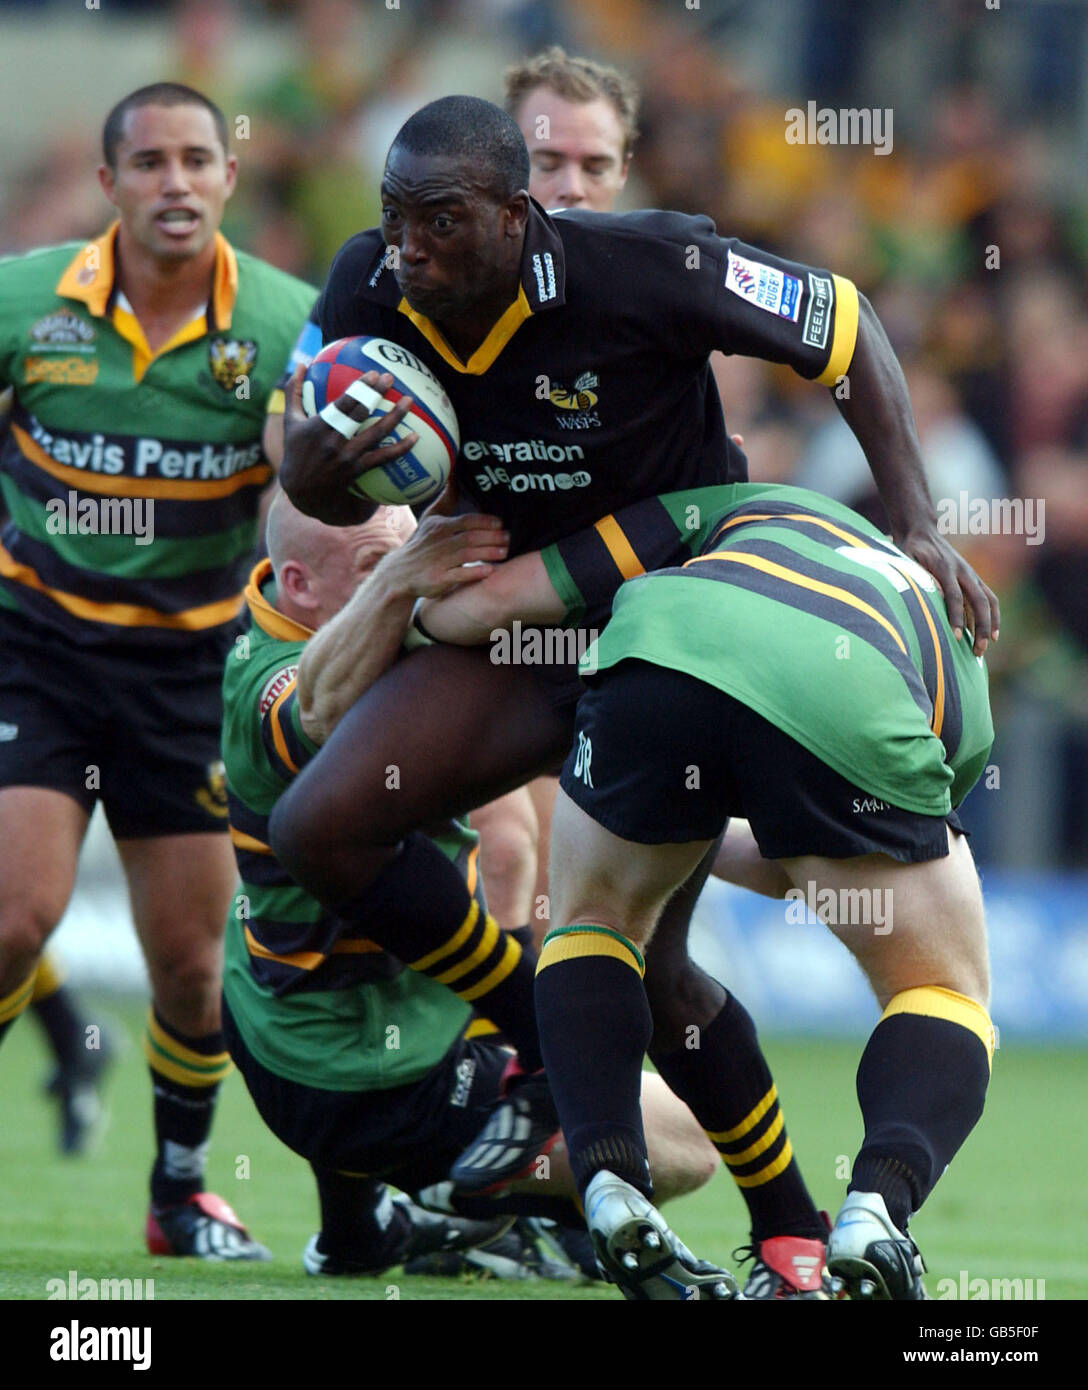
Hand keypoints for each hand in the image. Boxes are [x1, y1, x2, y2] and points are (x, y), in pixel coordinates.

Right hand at [279, 363, 419, 524]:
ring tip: (408, 402)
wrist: (303, 491)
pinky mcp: (357, 470)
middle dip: (377, 394)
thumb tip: (300, 363)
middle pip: (360, 414)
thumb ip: (294, 391)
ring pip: (376, 434)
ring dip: (394, 417)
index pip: (343, 402)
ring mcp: (348, 456)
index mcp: (319, 426)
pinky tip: (415, 437)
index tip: (374, 373)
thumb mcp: (291, 422)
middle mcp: (334, 441)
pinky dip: (400, 448)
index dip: (359, 387)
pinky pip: (383, 458)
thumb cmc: (296, 451)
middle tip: (391, 378)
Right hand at [382, 511, 509, 599]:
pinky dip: (475, 572)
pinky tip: (490, 571)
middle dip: (492, 537)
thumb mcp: (430, 518)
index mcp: (440, 527)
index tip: (501, 523)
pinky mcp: (439, 579)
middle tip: (509, 538)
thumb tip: (455, 475)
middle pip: (470, 537)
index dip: (485, 521)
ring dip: (488, 553)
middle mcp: (440, 543)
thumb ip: (446, 499)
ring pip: (467, 555)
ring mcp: (439, 561)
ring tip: (504, 552)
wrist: (400, 572)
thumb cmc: (421, 543)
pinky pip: (459, 575)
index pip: (465, 521)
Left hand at [895, 527, 999, 654]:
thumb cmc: (909, 549)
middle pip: (978, 601)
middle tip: (977, 650)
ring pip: (989, 600)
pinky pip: (989, 598)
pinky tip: (992, 635)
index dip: (956, 618)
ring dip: (991, 624)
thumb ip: (917, 575)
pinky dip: (993, 616)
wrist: (922, 530)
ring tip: (987, 646)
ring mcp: (971, 574)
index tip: (957, 638)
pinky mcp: (974, 578)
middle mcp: (963, 571)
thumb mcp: (906, 558)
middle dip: (980, 627)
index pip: (954, 596)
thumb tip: (934, 596)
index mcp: (944, 568)